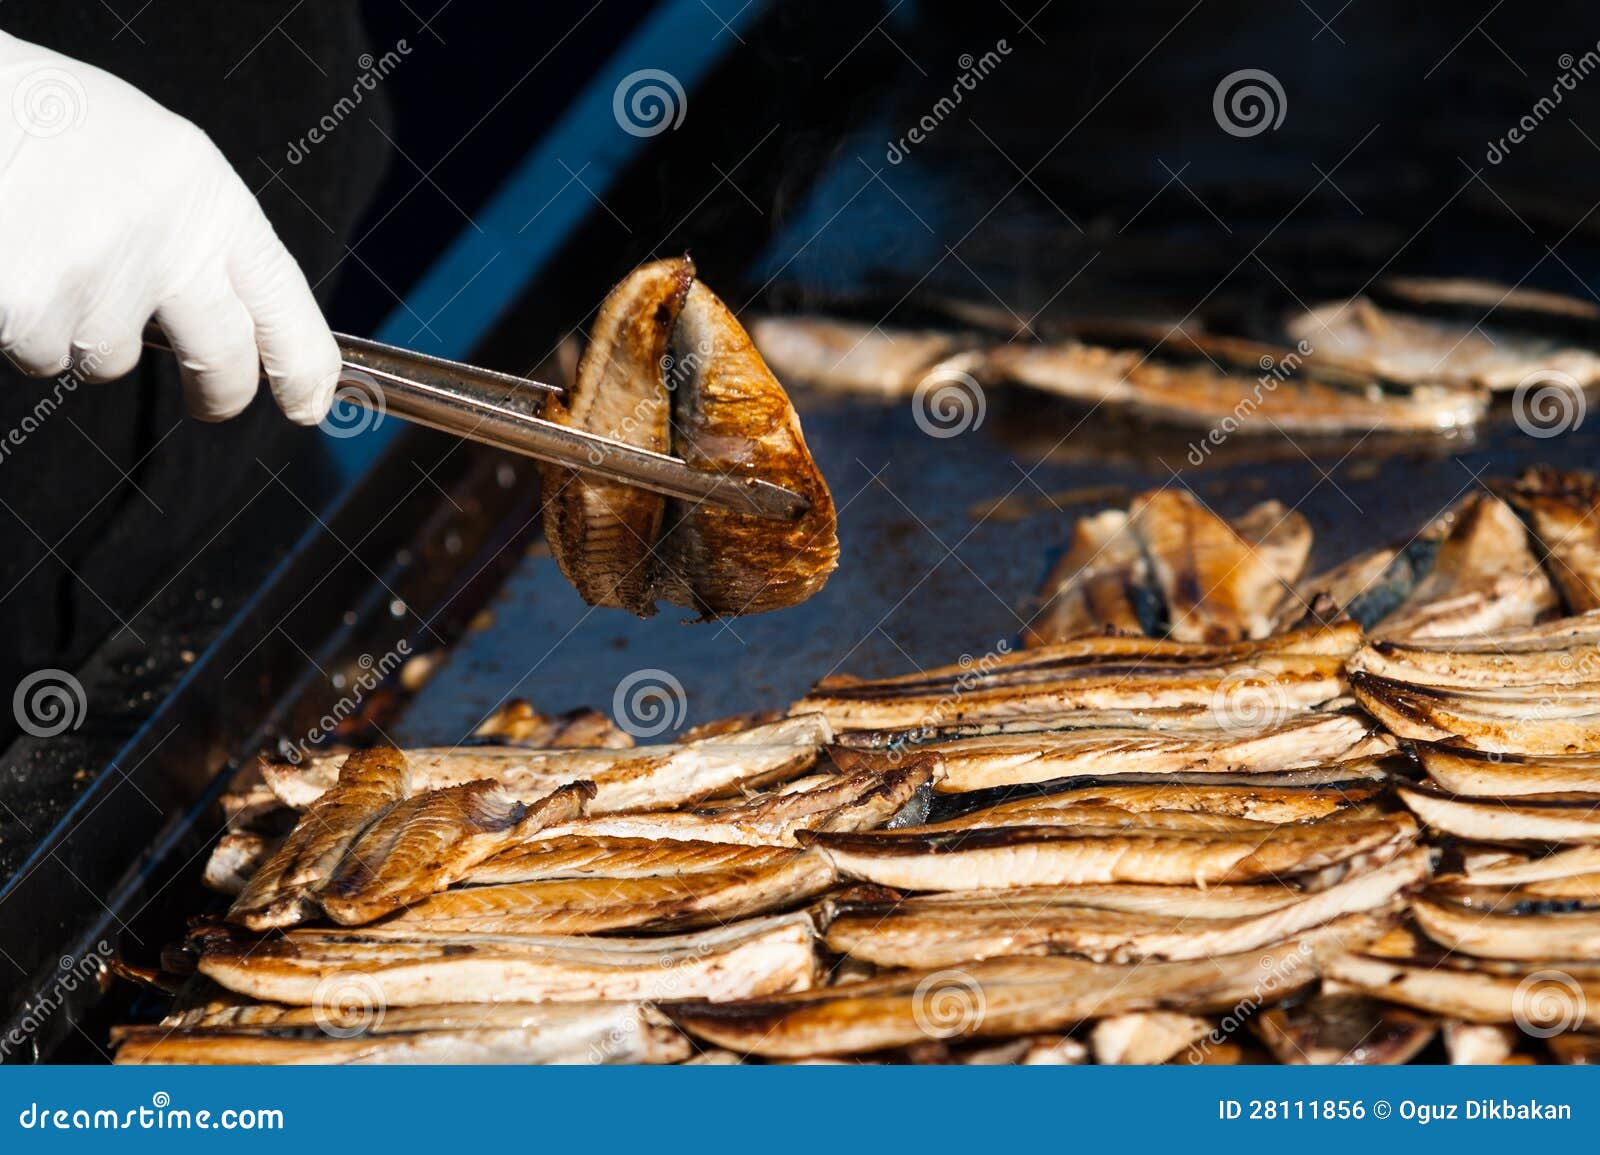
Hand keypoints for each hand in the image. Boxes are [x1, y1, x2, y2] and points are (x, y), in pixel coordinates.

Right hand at [0, 32, 338, 423]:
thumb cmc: (51, 122)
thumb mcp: (154, 159)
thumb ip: (197, 234)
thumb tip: (239, 328)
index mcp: (206, 194)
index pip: (281, 300)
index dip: (304, 366)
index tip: (310, 404)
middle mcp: (167, 238)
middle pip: (222, 359)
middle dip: (221, 393)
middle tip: (211, 402)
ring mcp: (100, 276)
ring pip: (110, 359)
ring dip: (81, 330)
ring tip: (49, 255)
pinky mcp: (32, 305)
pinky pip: (42, 354)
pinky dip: (23, 327)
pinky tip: (13, 262)